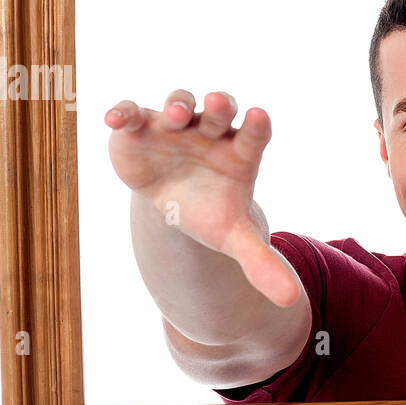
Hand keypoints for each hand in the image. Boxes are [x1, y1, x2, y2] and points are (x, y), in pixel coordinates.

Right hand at [105, 88, 300, 306]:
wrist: (176, 201)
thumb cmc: (212, 211)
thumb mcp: (234, 238)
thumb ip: (261, 263)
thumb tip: (291, 300)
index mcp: (239, 154)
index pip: (254, 136)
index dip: (257, 126)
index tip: (260, 117)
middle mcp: (211, 132)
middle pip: (219, 112)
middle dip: (219, 107)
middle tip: (218, 105)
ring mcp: (176, 127)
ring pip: (179, 105)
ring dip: (178, 105)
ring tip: (176, 115)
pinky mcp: (141, 128)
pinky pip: (133, 113)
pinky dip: (124, 112)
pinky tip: (114, 119)